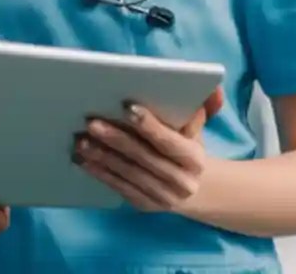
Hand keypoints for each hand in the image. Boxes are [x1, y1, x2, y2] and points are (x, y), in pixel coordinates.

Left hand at [73, 88, 223, 212]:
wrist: (196, 190)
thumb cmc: (189, 148)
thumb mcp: (198, 129)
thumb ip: (204, 107)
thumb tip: (214, 88)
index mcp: (194, 159)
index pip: (169, 141)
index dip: (149, 125)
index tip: (127, 107)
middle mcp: (181, 181)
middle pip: (144, 157)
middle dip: (116, 139)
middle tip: (92, 123)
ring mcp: (162, 197)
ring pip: (128, 174)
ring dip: (102, 157)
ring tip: (81, 140)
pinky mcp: (144, 205)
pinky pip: (119, 187)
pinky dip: (99, 173)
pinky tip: (83, 159)